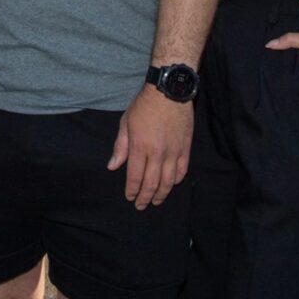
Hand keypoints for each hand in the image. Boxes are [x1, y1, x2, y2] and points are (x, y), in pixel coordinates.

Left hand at [107, 87, 191, 209]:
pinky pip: (182, 170)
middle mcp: (157, 153)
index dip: (131, 190)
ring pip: (168, 182)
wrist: (168, 92)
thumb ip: (120, 147)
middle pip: (151, 183)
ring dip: (161, 194)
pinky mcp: (185, 148)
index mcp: (139, 147)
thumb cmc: (143, 106)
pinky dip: (176, 180)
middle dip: (145, 198)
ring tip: (156, 201)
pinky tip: (171, 184)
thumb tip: (112, 166)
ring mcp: (173, 152)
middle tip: (141, 206)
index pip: (134, 177)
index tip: (129, 197)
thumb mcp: (125, 123)